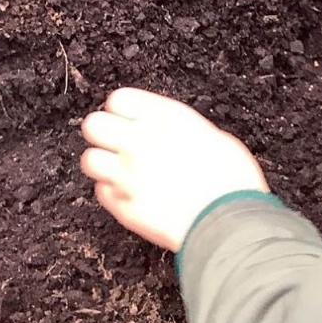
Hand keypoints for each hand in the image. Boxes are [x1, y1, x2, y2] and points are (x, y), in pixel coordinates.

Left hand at [80, 88, 268, 250]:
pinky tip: (131, 195)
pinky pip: (103, 192)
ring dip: (102, 164)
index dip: (121, 110)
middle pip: (93, 125)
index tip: (126, 118)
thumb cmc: (231, 182)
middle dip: (103, 133)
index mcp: (163, 118)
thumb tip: (173, 134)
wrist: (227, 223)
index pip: (118, 99)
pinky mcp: (123, 206)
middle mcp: (139, 142)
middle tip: (115, 143)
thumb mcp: (214, 138)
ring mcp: (127, 175)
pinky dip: (113, 193)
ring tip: (120, 171)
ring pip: (89, 160)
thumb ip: (181, 131)